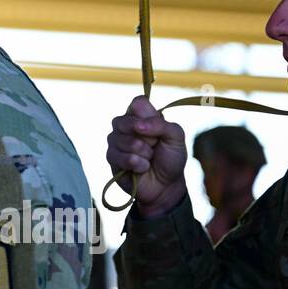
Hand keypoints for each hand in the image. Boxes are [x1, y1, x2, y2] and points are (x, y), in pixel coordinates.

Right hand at [105, 96, 187, 216]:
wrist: (166, 185)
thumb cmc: (171, 158)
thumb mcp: (176, 138)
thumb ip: (162, 125)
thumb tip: (140, 125)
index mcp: (142, 116)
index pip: (138, 103)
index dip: (147, 116)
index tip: (157, 128)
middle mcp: (125, 125)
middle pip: (124, 120)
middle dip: (146, 137)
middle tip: (154, 146)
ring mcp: (115, 141)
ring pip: (122, 140)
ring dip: (143, 153)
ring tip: (149, 159)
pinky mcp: (111, 157)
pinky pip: (119, 156)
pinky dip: (136, 164)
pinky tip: (142, 168)